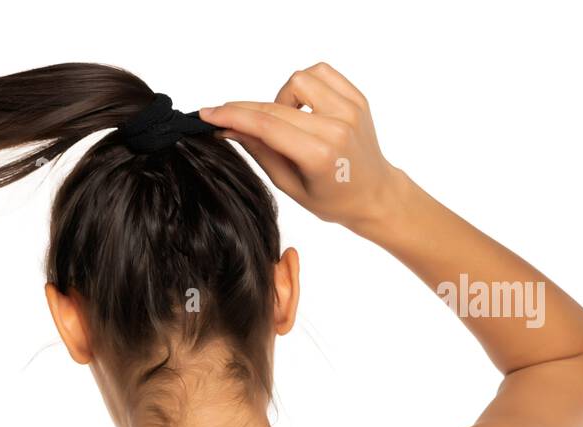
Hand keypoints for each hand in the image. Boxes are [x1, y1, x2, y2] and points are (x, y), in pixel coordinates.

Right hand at [200, 64, 404, 234]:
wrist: (374, 193)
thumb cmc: (332, 198)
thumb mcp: (289, 184)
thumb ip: (260, 151)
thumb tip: (229, 128)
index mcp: (319, 154)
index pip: (266, 125)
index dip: (232, 116)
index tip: (208, 113)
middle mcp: (337, 126)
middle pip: (275, 105)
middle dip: (246, 109)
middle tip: (229, 118)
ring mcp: (350, 109)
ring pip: (298, 79)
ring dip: (282, 98)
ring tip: (285, 121)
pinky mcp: (357, 98)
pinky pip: (321, 73)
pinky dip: (304, 85)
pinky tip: (302, 108)